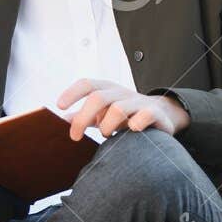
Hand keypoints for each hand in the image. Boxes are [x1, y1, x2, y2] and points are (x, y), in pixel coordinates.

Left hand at [56, 79, 190, 140]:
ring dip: (107, 126)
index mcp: (108, 90)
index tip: (60, 106)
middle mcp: (122, 93)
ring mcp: (139, 102)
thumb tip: (65, 118)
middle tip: (75, 137)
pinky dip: (135, 125)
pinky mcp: (154, 113)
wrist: (162, 114)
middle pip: (98, 98)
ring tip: (107, 135)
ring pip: (118, 109)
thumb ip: (86, 116)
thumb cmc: (126, 115)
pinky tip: (131, 132)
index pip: (87, 84)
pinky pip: (144, 116)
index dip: (72, 93)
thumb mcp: (104, 112)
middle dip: (83, 118)